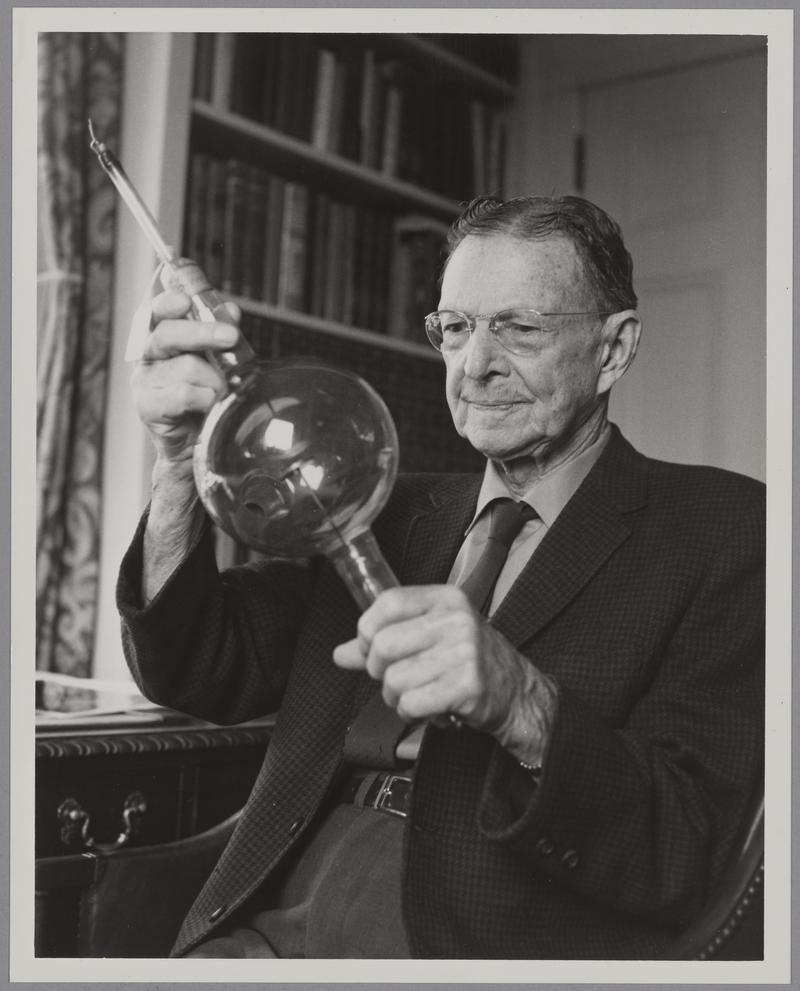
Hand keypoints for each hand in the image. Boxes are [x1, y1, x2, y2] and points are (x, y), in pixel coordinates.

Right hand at [129, 290, 240, 464]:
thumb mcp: (215, 360)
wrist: (195, 442)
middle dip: (203, 333)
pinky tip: (205, 407)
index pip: (155, 312)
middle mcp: (147, 356)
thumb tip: (231, 310)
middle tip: (231, 336)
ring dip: (213, 381)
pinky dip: (205, 400)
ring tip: (217, 393)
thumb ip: (221, 333)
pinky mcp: (147, 406)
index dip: (167, 302)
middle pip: (168, 333)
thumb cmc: (204, 397)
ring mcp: (143, 381)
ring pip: (186, 367)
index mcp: (159, 338)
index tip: (184, 301)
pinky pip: (185, 394)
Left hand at [333, 585, 557, 763]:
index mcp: (445, 599)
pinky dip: (410, 712)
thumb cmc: (470, 661)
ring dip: (395, 696)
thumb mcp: (431, 638)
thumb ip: (382, 642)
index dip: (367, 629)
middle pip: (384, 644)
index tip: (369, 647)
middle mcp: (456, 620)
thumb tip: (341, 653)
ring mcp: (464, 651)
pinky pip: (411, 702)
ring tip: (416, 694)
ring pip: (394, 678)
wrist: (516, 693)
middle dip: (378, 670)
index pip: (388, 603)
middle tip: (394, 678)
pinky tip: (427, 706)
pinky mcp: (467, 685)